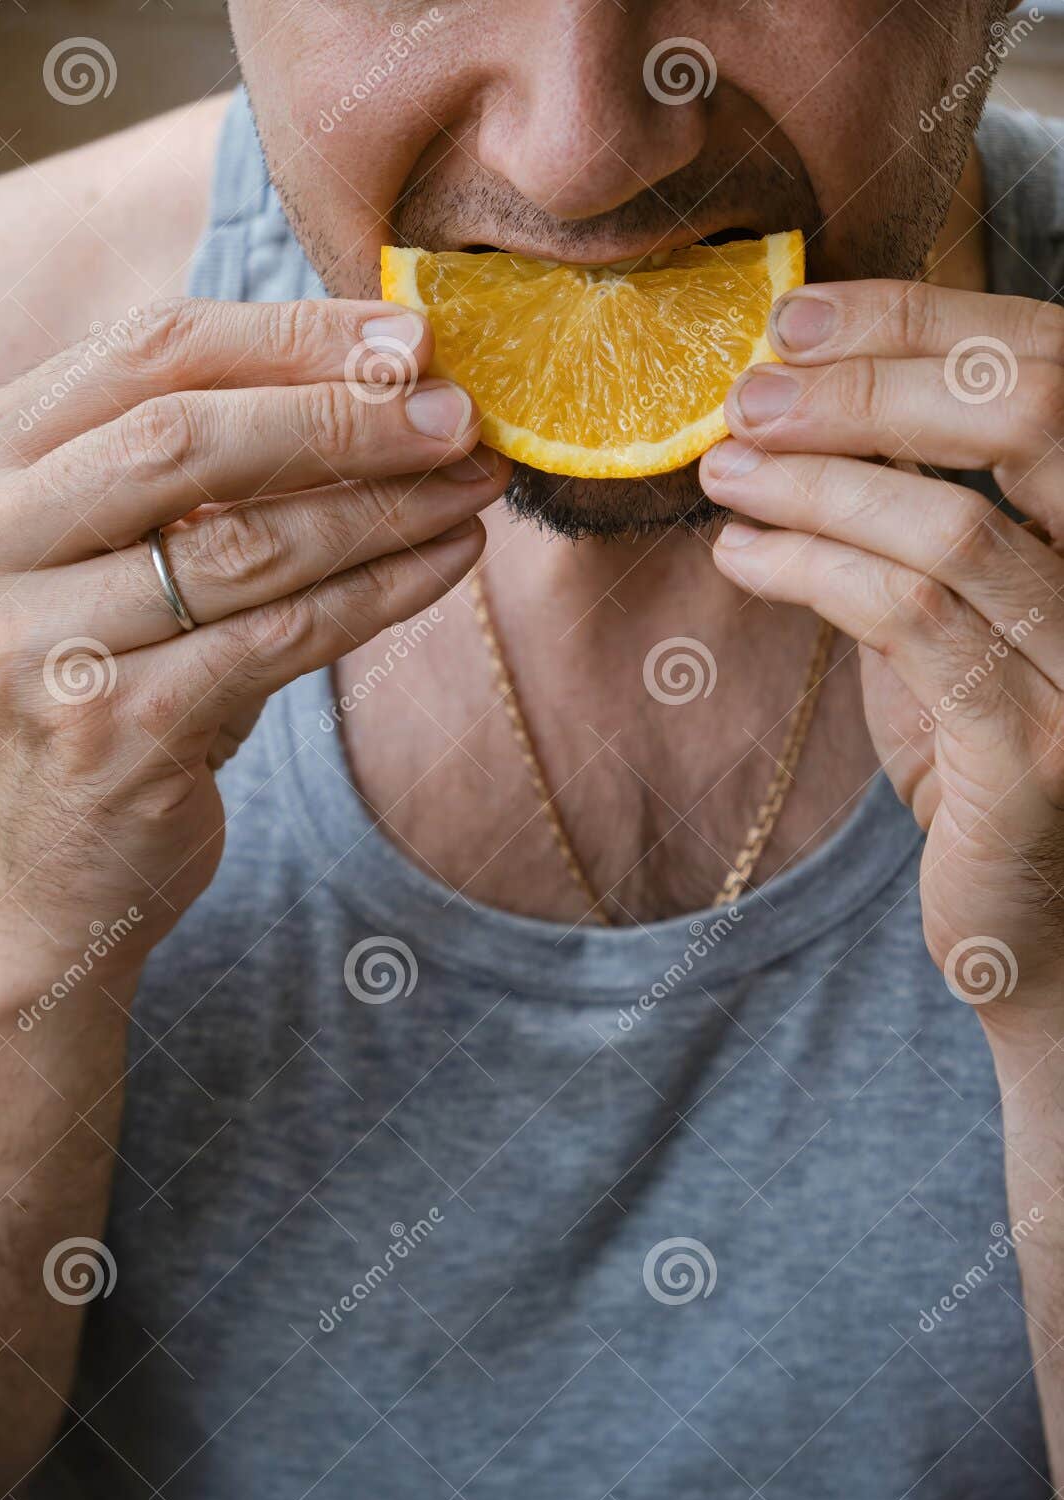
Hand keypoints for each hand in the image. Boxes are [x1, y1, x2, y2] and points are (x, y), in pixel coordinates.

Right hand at [0, 297, 507, 1003]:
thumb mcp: (119, 563)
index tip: (404, 336)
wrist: (36, 877)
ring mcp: (45, 641)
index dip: (288, 336)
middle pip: (189, 439)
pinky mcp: (117, 730)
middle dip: (345, 417)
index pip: (145, 356)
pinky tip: (448, 562)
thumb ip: (198, 480)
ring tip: (476, 484)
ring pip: (247, 545)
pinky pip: (279, 639)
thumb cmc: (102, 693)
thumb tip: (380, 387)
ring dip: (384, 507)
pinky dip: (379, 594)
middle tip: (459, 413)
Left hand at [701, 279, 1063, 1026]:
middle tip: (747, 396)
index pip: (1050, 369)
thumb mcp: (955, 622)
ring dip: (814, 485)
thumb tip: (801, 428)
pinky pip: (914, 623)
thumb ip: (916, 530)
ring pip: (951, 526)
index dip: (925, 321)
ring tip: (722, 474)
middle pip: (1030, 413)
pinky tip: (744, 557)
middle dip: (870, 385)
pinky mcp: (1035, 749)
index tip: (800, 322)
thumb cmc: (983, 762)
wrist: (1031, 925)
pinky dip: (814, 571)